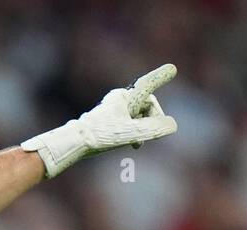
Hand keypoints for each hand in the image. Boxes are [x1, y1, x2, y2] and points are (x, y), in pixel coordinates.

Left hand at [22, 63, 177, 178]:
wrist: (74, 143)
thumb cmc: (101, 136)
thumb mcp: (131, 133)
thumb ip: (153, 128)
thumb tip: (172, 125)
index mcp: (125, 97)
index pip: (148, 86)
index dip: (160, 79)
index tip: (172, 68)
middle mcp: (118, 100)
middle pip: (146, 107)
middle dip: (151, 122)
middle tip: (145, 139)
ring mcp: (112, 111)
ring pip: (137, 118)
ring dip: (141, 131)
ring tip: (135, 145)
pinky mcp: (106, 122)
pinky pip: (127, 124)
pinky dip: (132, 134)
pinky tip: (129, 144)